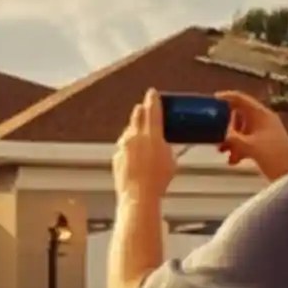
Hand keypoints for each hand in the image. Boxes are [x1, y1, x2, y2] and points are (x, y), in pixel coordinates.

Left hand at [114, 89, 174, 203]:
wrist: (138, 195)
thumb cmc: (158, 180)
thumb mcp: (170, 160)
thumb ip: (165, 146)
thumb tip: (162, 142)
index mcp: (152, 134)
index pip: (152, 110)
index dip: (153, 100)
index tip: (152, 93)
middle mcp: (135, 136)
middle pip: (137, 115)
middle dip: (141, 110)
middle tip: (145, 108)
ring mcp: (123, 145)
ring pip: (129, 130)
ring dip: (135, 130)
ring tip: (142, 137)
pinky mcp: (117, 155)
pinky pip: (123, 146)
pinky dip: (129, 146)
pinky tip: (135, 155)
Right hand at [216, 90, 287, 181]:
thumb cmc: (272, 156)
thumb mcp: (248, 146)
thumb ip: (232, 138)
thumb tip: (220, 134)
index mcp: (261, 115)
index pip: (240, 99)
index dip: (226, 98)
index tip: (212, 101)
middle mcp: (263, 120)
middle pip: (239, 116)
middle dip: (226, 125)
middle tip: (214, 133)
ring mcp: (264, 132)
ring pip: (242, 130)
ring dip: (231, 140)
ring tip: (221, 151)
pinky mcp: (265, 143)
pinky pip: (247, 141)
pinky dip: (239, 148)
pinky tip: (233, 161)